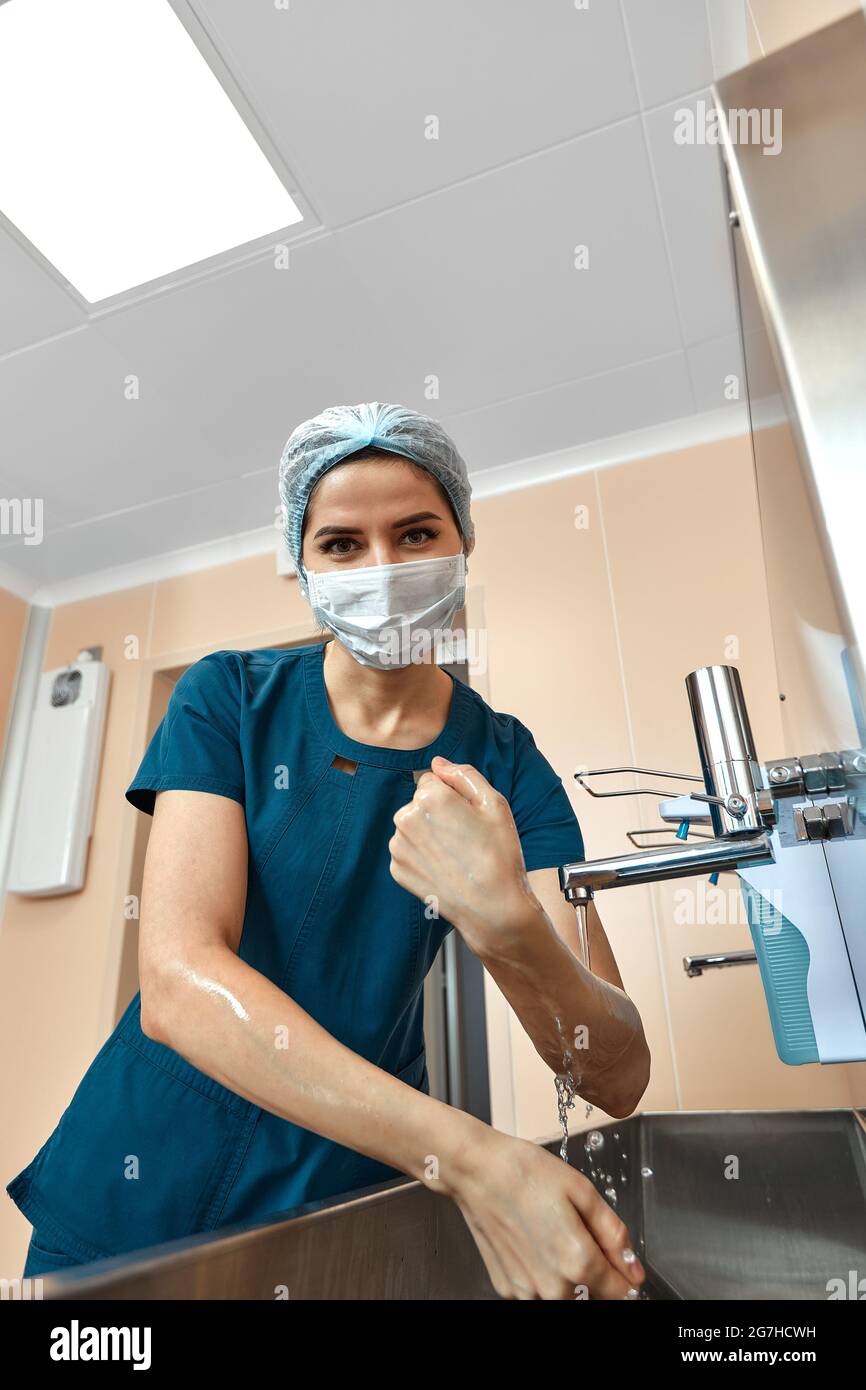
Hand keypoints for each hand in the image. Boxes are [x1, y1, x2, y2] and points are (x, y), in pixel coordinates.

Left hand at [388, 755, 535, 954]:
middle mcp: (406, 818)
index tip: (468, 817)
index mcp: (429, 797)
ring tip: (455, 855)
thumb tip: (438, 763)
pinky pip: (408, 850)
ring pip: (412, 826)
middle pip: (419, 803)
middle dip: (437, 813)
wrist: (492, 908)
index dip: (453, 796)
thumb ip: (464, 774)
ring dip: (428, 834)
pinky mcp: (397, 869)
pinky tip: (444, 868)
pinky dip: (422, 856)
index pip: (432, 780)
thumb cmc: (499, 854)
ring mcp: (398, 846)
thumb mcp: (494, 804)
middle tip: (464, 837)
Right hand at [442, 1122, 644, 1299]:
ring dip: (566, 1272)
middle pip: (592, 1293)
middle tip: (575, 1227)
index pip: (621, 1292)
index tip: (619, 1258)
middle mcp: (552, 1287)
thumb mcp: (582, 1191)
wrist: (476, 1170)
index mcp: (576, 1261)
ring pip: (564, 1293)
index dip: (625, 1274)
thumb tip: (633, 1270)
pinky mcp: (507, 1288)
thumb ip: (614, 1235)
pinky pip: (538, 1289)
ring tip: (549, 1230)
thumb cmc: (524, 1173)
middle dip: (593, 1267)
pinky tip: (531, 1240)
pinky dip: (541, 1271)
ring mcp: (527, 1292)